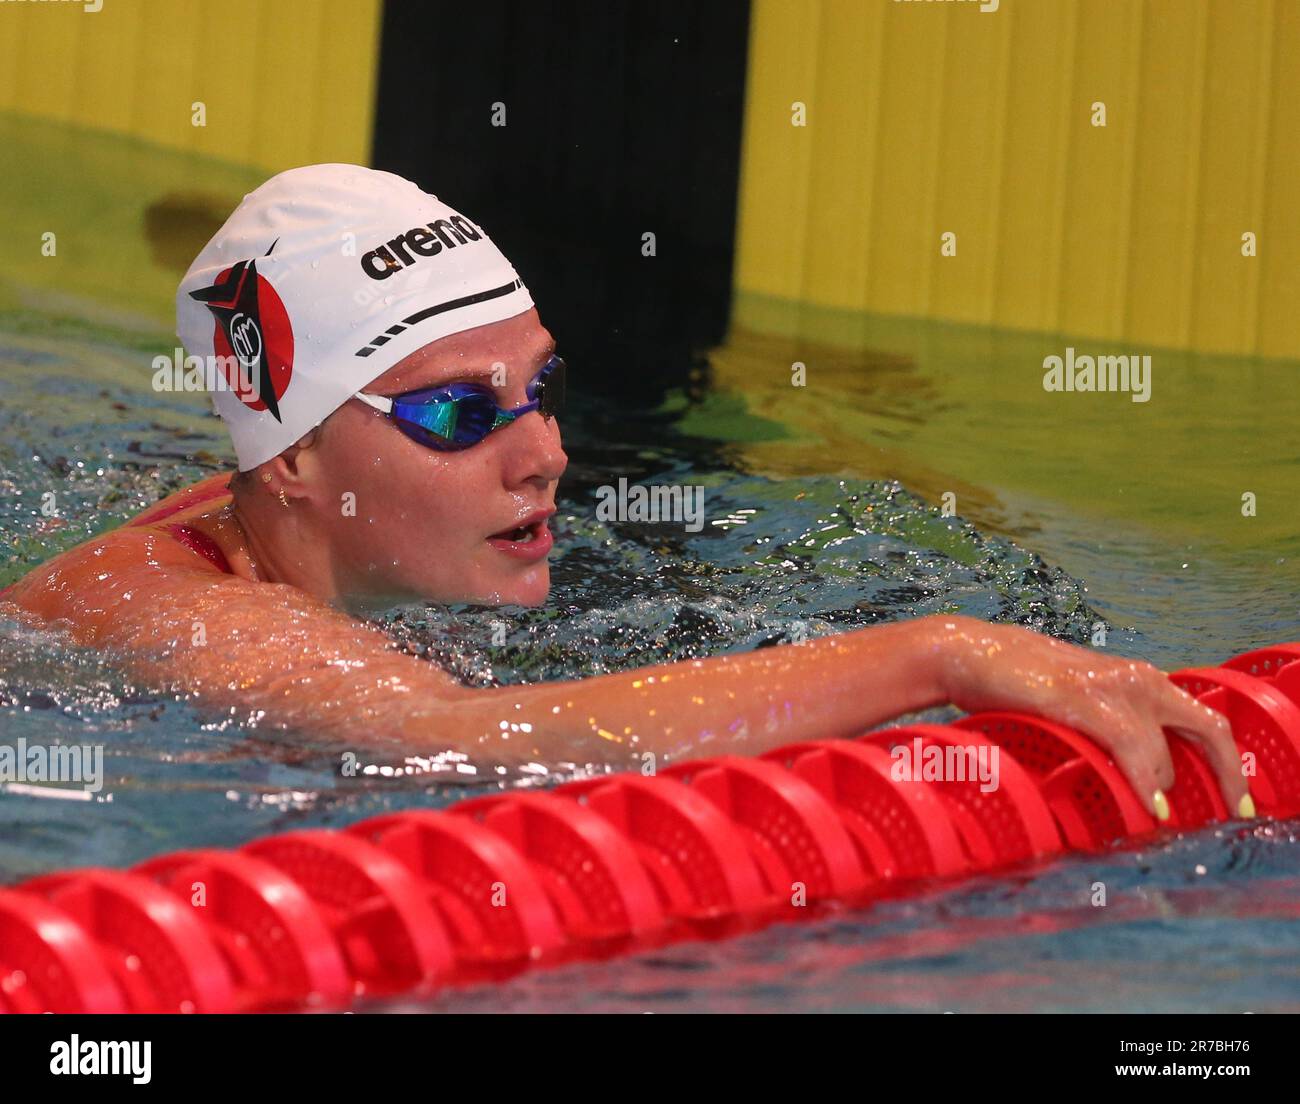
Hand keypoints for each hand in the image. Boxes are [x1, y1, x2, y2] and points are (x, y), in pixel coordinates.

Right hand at [931, 616, 1251, 819]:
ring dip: (1160, 791)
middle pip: (1208, 730)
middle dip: (1223, 776)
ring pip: (1163, 754)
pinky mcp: (1087, 702)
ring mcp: (1115, 689)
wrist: (972, 652)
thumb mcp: (1078, 698)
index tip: (1234, 796)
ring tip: (1151, 819)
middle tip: (1226, 813)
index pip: (1205, 719)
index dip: (1227, 760)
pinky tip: (1151, 807)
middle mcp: (1139, 679)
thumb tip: (1129, 771)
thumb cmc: (1018, 680)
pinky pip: (1134, 751)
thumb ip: (1110, 722)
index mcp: (1139, 678)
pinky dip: (1145, 783)